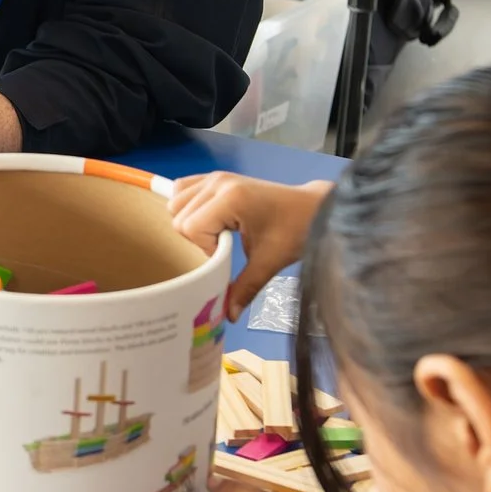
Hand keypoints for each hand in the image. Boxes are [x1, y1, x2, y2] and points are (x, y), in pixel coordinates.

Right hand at [169, 173, 329, 319]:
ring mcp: (218, 176)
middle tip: (223, 244)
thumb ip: (244, 288)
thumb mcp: (268, 262)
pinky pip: (184, 187)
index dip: (204, 247)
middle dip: (196, 236)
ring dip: (189, 220)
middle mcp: (219, 183)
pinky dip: (188, 204)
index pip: (191, 227)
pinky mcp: (219, 176)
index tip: (227, 253)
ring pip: (176, 200)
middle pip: (179, 214)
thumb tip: (228, 315)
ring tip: (216, 231)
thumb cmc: (295, 231)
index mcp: (231, 198)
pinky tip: (208, 218)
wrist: (314, 209)